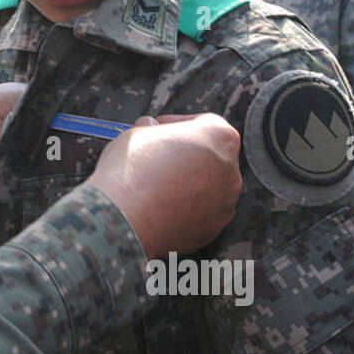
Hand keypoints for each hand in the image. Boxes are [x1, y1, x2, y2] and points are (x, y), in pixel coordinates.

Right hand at [85, 113, 242, 257]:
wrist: (123, 219)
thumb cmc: (130, 174)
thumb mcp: (136, 133)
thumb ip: (152, 129)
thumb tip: (149, 130)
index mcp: (219, 138)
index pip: (204, 122)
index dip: (177, 124)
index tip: (159, 129)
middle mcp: (229, 171)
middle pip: (210, 157)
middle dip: (185, 156)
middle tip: (157, 157)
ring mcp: (223, 204)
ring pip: (207, 188)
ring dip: (186, 184)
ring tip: (154, 186)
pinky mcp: (211, 230)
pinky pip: (200, 214)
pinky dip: (184, 209)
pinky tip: (158, 206)